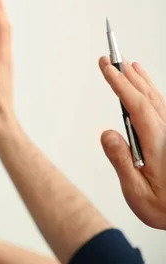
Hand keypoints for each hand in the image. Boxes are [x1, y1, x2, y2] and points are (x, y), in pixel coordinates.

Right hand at [99, 57, 165, 228]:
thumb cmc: (164, 209)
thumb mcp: (137, 192)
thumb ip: (122, 161)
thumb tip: (107, 133)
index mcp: (157, 144)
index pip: (136, 105)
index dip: (120, 83)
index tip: (106, 66)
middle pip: (146, 96)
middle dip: (126, 75)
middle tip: (111, 57)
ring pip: (156, 100)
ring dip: (140, 80)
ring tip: (128, 64)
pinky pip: (161, 107)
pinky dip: (150, 92)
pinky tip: (144, 87)